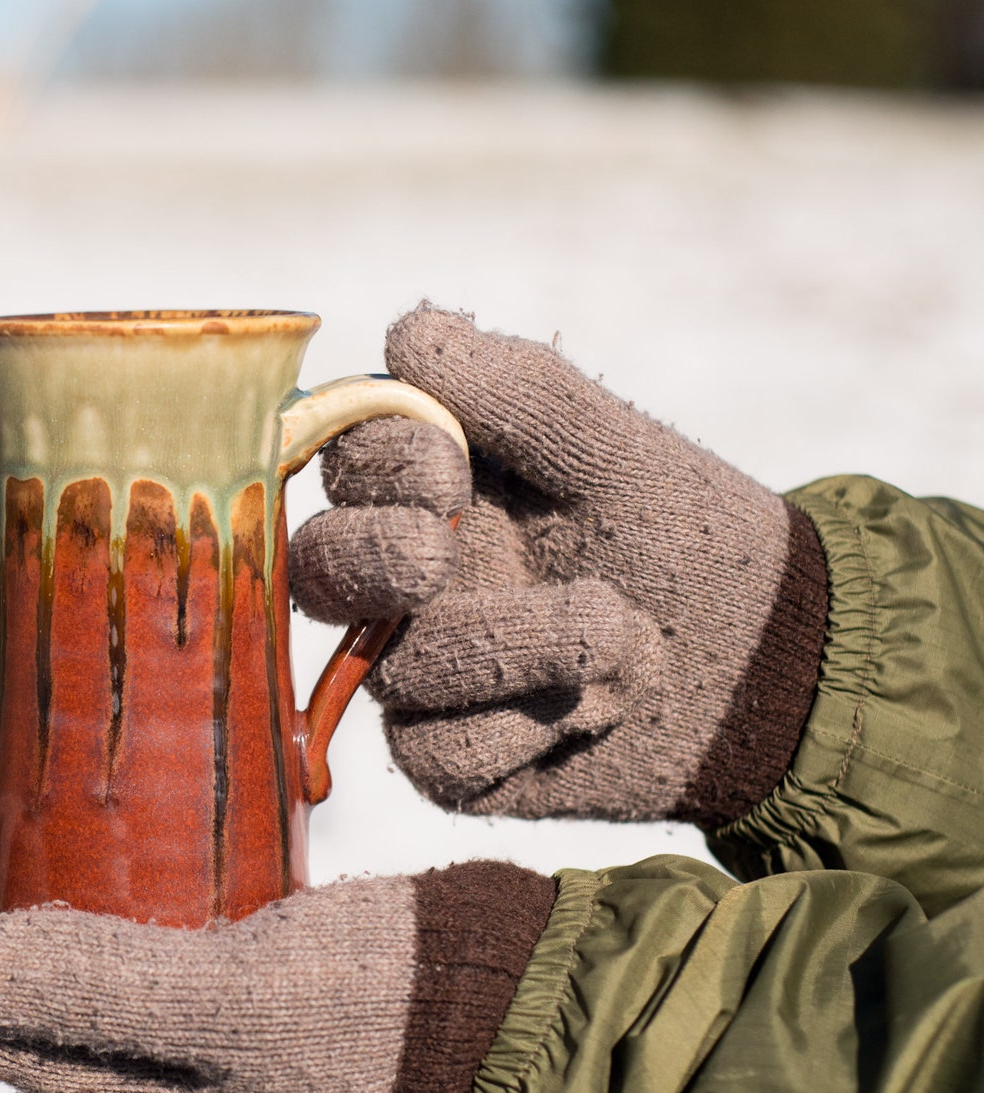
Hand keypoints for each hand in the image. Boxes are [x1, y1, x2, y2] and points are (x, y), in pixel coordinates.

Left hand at [0, 802, 550, 1092]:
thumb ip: (91, 992)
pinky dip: (18, 893)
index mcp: (121, 1090)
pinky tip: (0, 850)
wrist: (498, 993)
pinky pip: (75, 941)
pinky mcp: (199, 971)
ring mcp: (160, 1024)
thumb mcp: (240, 996)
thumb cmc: (381, 994)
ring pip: (11, 969)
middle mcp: (123, 1068)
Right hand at [288, 304, 828, 826]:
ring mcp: (425, 677)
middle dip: (370, 559)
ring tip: (625, 635)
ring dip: (516, 648)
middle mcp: (412, 586)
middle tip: (435, 558)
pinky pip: (437, 755)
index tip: (447, 468)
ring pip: (394, 672)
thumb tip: (409, 331)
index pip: (349, 467)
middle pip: (321, 573)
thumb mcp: (616, 453)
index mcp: (436, 495)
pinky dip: (523, 730)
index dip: (375, 468)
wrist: (772, 664)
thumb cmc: (691, 537)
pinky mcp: (454, 761)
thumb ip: (519, 393)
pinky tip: (595, 711)